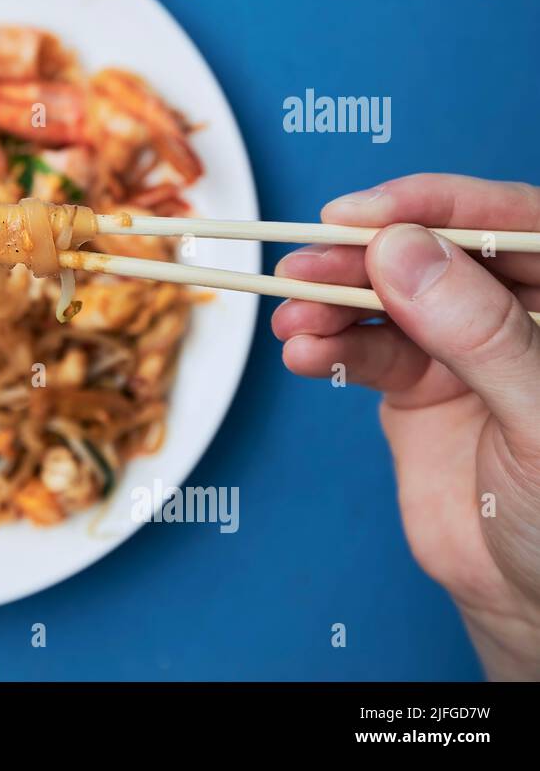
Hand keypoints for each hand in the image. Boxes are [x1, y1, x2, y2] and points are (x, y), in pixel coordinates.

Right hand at [272, 174, 539, 679]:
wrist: (532, 602)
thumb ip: (481, 333)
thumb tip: (403, 253)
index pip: (511, 225)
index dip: (436, 205)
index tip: (366, 213)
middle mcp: (518, 314)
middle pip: (435, 254)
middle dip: (365, 255)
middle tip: (305, 260)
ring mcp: (465, 347)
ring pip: (391, 299)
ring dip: (333, 302)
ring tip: (291, 317)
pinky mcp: (420, 387)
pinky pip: (368, 352)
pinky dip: (329, 349)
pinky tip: (303, 352)